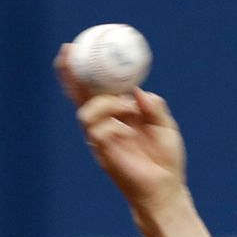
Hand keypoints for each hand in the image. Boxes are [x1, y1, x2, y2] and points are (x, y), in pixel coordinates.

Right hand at [55, 44, 187, 217]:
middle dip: (70, 73)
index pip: (97, 87)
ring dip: (105, 104)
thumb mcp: (166, 127)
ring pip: (86, 112)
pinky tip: (127, 128)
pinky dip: (112, 124)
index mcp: (119, 114)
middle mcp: (105, 124)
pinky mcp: (103, 154)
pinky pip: (97, 131)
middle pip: (79, 95)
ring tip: (128, 108)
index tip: (80, 46)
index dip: (86, 68)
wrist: (166, 190)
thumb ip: (155, 108)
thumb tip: (139, 91)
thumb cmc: (166, 160)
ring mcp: (101, 139)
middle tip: (69, 52)